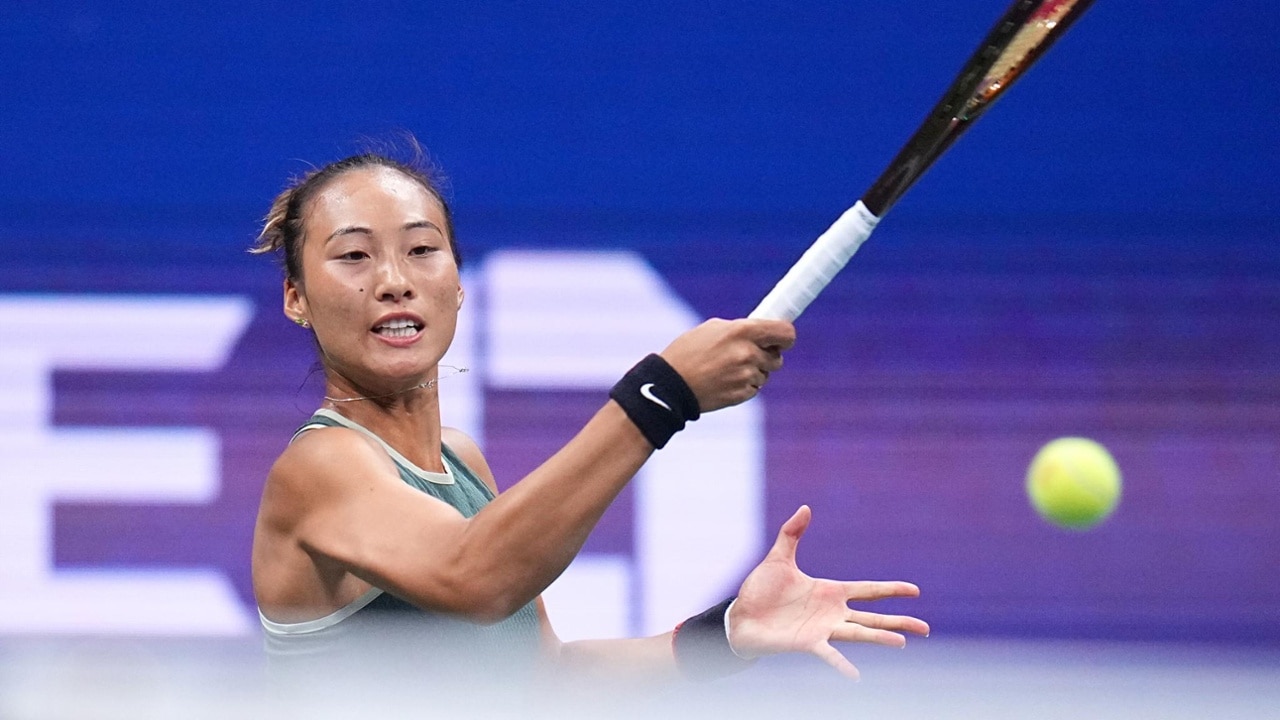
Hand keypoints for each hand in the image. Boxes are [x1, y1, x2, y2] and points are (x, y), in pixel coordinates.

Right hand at [659, 318, 794, 411]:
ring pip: (765, 374)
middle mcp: (747, 353)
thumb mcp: (712, 329)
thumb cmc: (688, 351)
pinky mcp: (741, 394)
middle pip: (777, 358)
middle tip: (748, 355)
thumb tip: (761, 331)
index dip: (785, 337)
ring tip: (727, 369)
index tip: (782, 340)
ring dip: (753, 372)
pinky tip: (724, 381)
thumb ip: (741, 329)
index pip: (785, 333)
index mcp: (742, 331)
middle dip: (767, 356)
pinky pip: (754, 389)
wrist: (670, 384)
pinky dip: (744, 386)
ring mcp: (745, 376)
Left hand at [728, 505, 929, 679]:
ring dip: (879, 637)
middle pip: (873, 617)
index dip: (891, 589)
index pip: (868, 591)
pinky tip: (856, 675)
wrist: (740, 616)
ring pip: (858, 633)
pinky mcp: (808, 643)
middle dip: (899, 621)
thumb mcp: (779, 557)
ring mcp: (822, 629)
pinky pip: (829, 654)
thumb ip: (792, 533)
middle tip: (924, 628)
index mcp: (830, 591)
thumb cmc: (760, 589)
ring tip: (902, 642)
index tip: (915, 591)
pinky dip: (842, 664)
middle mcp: (832, 613)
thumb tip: (805, 507)